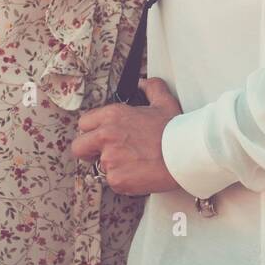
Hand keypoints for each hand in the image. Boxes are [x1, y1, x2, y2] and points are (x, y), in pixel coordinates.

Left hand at [71, 78, 183, 194]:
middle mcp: (106, 135)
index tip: (101, 136)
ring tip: (134, 163)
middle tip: (105, 153)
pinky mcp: (116, 178)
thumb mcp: (164, 102)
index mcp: (113, 115)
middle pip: (79, 147)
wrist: (185, 154)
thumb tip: (143, 83)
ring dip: (113, 166)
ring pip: (99, 167)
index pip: (84, 123)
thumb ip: (151, 88)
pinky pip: (113, 182)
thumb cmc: (175, 130)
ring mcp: (110, 159)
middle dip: (89, 151)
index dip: (92, 131)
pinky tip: (139, 173)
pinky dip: (124, 181)